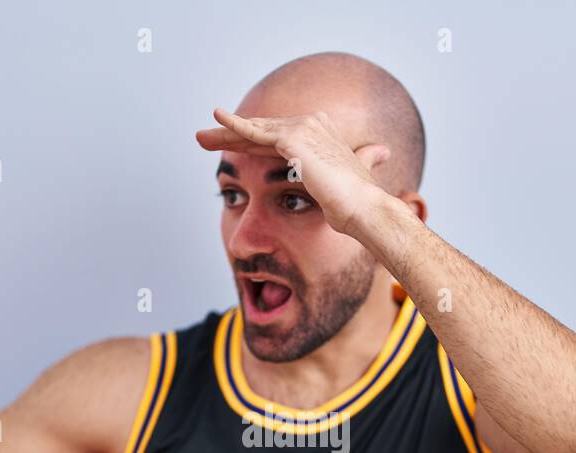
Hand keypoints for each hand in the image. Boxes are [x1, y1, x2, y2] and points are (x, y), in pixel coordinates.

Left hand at [196, 107, 391, 233]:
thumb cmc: (354, 205)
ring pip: (254, 131)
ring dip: (225, 133)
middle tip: (205, 139)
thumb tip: (374, 161)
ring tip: (201, 138)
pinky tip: (217, 119)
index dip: (250, 141)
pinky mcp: (294, 138)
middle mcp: (312, 125)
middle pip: (261, 131)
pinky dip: (235, 126)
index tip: (229, 147)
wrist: (363, 208)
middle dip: (231, 135)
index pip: (275, 137)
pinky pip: (256, 133)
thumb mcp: (344, 182)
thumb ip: (350, 169)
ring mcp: (303, 128)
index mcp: (320, 134)